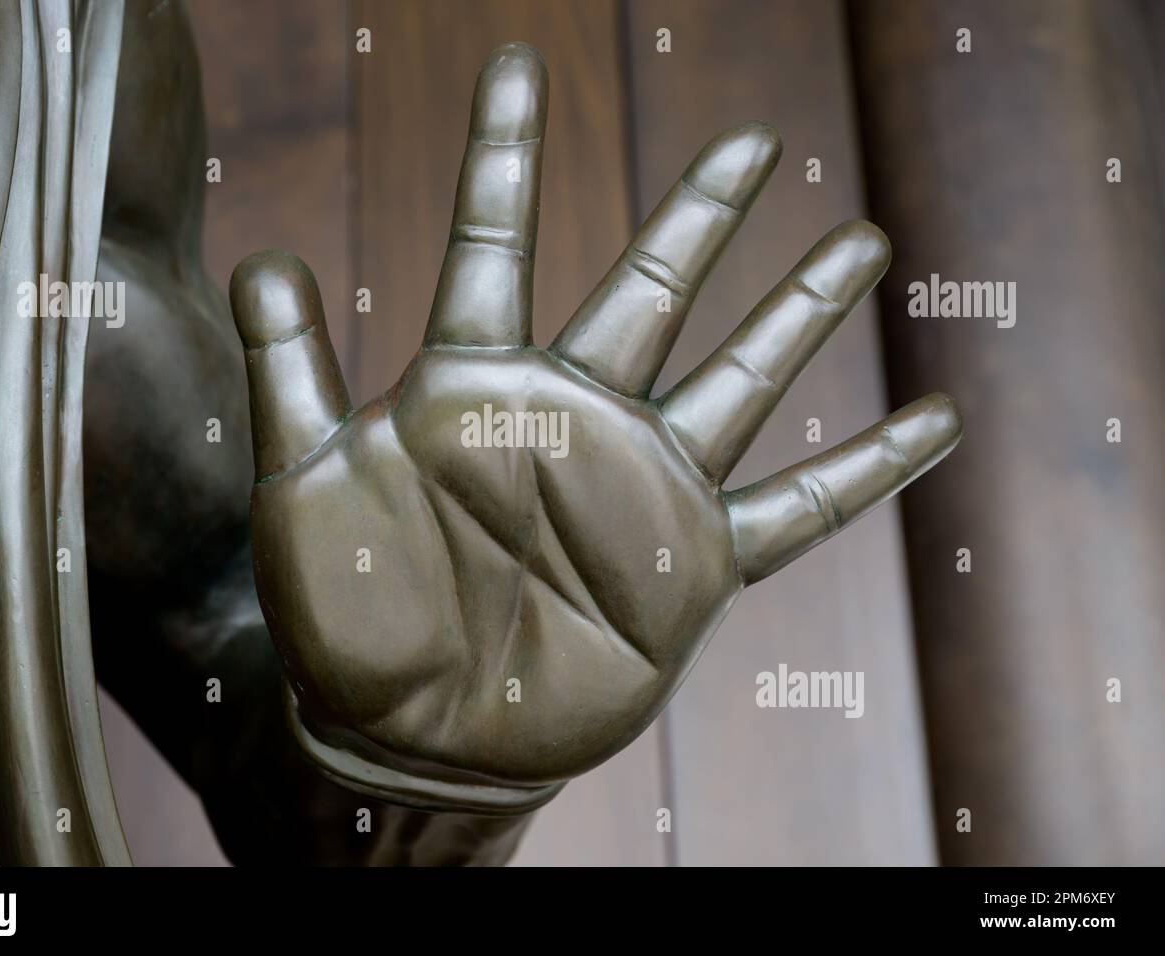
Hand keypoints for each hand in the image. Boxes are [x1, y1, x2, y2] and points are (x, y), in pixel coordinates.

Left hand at [229, 43, 960, 813]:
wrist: (405, 736)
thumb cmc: (346, 612)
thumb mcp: (300, 484)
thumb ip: (287, 372)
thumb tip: (263, 255)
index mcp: (469, 387)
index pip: (493, 242)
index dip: (503, 151)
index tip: (519, 61)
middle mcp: (567, 419)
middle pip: (649, 290)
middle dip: (699, 214)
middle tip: (754, 137)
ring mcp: (636, 489)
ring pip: (739, 380)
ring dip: (799, 313)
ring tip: (861, 240)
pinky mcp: (688, 566)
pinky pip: (797, 511)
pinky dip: (867, 471)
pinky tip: (935, 424)